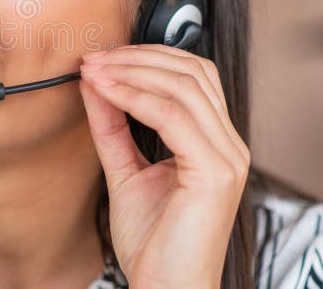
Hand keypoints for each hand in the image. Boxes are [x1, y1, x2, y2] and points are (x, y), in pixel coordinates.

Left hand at [79, 44, 249, 287]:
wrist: (165, 288)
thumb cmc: (152, 241)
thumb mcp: (125, 170)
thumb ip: (112, 126)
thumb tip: (94, 82)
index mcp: (215, 143)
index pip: (192, 76)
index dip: (146, 58)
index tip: (101, 58)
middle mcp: (229, 146)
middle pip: (191, 72)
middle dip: (137, 57)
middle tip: (94, 58)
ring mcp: (227, 158)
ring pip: (183, 86)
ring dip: (131, 71)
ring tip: (94, 70)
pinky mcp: (214, 172)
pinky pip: (173, 116)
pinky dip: (134, 97)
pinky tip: (105, 92)